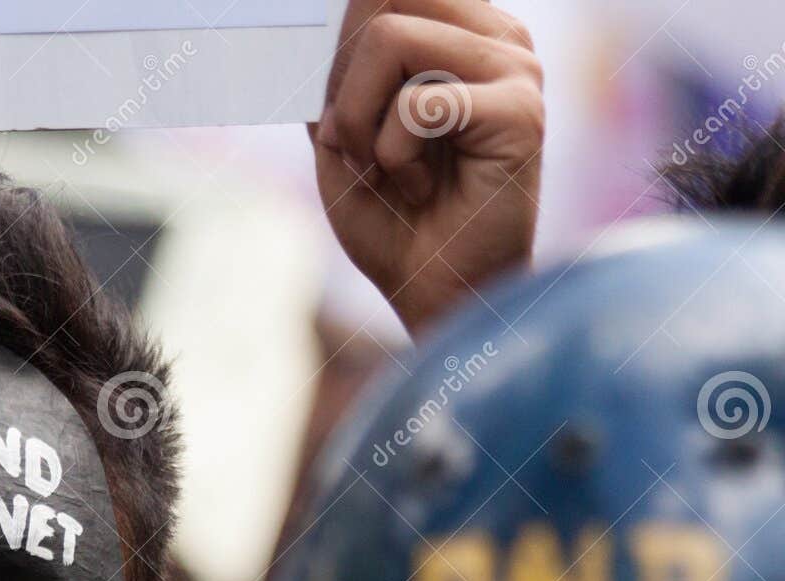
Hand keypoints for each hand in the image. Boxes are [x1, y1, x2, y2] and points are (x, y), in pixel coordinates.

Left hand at [313, 0, 543, 337]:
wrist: (431, 292)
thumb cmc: (393, 220)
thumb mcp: (342, 134)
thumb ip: (338, 70)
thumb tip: (318, 16)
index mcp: (460, 32)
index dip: (338, 45)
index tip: (339, 112)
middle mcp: (496, 37)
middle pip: (380, 3)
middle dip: (343, 83)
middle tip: (360, 148)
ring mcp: (515, 68)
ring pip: (388, 38)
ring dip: (361, 120)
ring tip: (389, 170)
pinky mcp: (521, 111)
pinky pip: (416, 102)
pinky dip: (392, 155)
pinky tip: (419, 188)